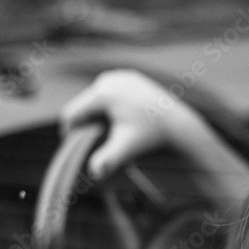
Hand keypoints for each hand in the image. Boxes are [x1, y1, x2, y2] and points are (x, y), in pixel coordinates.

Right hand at [61, 69, 188, 179]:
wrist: (177, 123)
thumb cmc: (150, 136)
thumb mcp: (126, 148)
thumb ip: (108, 159)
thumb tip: (95, 174)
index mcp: (103, 93)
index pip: (72, 113)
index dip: (71, 131)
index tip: (78, 146)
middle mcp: (108, 78)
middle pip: (83, 104)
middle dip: (87, 123)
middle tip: (102, 138)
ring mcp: (119, 74)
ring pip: (95, 98)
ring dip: (97, 114)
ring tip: (114, 128)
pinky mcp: (128, 75)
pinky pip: (110, 91)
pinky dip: (110, 105)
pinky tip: (124, 117)